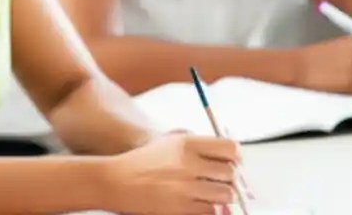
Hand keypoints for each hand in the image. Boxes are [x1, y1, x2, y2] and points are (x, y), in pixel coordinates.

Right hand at [102, 133, 240, 213]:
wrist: (116, 181)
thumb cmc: (144, 161)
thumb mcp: (169, 143)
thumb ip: (200, 148)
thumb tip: (233, 161)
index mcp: (186, 143)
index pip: (230, 148)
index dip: (235, 157)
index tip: (231, 162)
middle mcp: (188, 164)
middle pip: (230, 173)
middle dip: (227, 178)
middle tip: (218, 180)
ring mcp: (185, 188)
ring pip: (225, 195)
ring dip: (219, 195)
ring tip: (205, 192)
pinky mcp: (182, 209)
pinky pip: (211, 211)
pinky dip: (207, 208)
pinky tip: (194, 202)